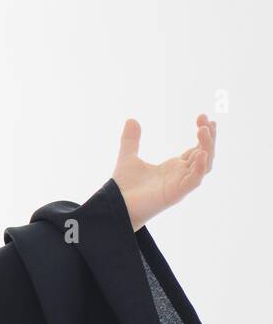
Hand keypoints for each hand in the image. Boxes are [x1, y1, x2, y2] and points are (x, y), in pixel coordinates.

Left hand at [112, 114, 215, 231]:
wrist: (115, 206)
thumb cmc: (125, 187)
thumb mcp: (128, 157)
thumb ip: (131, 140)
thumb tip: (131, 119)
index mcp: (174, 167)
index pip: (196, 148)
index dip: (203, 134)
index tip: (203, 117)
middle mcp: (181, 175)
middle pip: (205, 154)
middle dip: (208, 137)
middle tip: (205, 120)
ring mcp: (180, 184)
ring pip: (205, 165)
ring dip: (207, 147)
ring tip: (203, 130)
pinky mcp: (176, 194)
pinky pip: (194, 180)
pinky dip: (200, 168)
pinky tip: (201, 153)